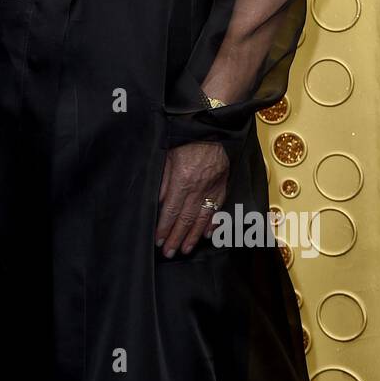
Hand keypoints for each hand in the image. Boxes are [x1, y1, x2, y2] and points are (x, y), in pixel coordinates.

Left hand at [156, 142, 228, 258]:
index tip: (159, 241)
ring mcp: (212, 189)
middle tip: (170, 253)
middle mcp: (197, 189)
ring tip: (186, 249)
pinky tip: (208, 234)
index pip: (170, 212)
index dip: (164, 229)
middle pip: (185, 220)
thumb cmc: (188, 139)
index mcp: (181, 181)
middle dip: (177, 239)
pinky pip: (218, 208)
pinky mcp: (222, 186)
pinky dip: (213, 223)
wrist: (215, 128)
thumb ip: (162, 180)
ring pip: (202, 218)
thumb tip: (157, 202)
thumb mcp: (167, 155)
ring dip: (193, 236)